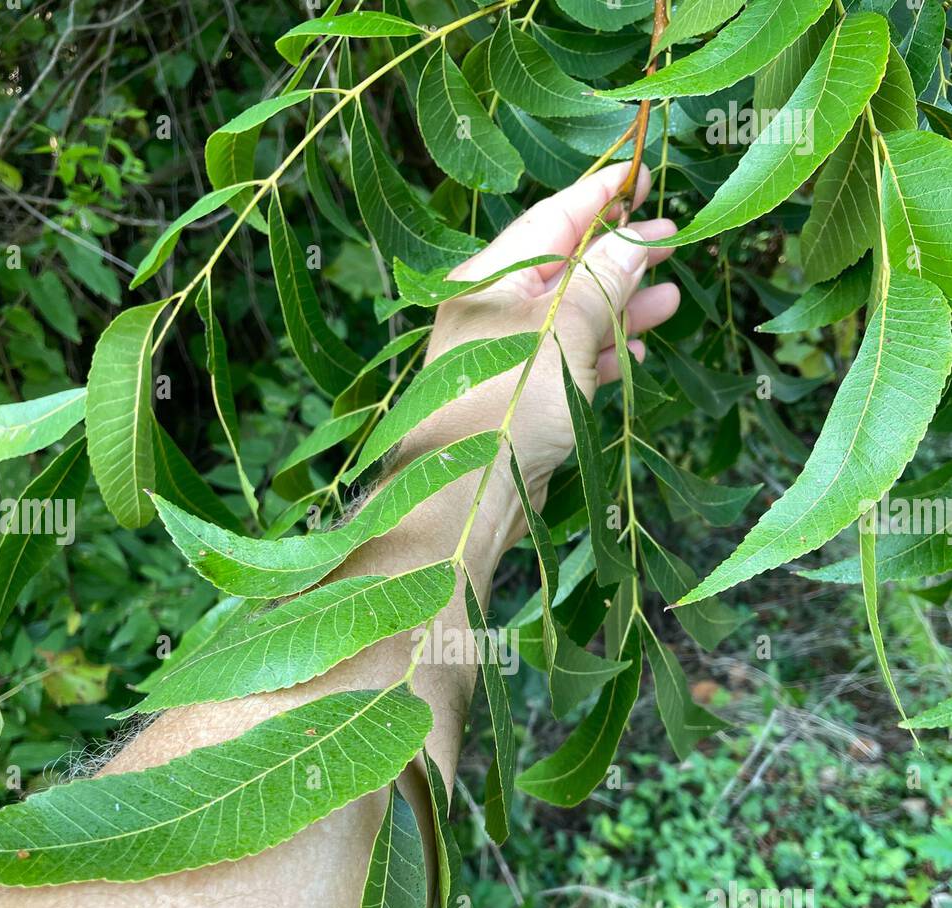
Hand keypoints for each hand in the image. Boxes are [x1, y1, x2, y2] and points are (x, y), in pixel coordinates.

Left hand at [406, 162, 680, 524]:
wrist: (467, 499)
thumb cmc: (506, 408)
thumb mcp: (564, 332)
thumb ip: (603, 281)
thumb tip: (636, 239)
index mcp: (490, 278)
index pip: (554, 218)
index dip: (602, 197)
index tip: (643, 177)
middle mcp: (494, 310)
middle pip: (568, 267)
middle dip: (621, 256)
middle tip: (673, 243)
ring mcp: (507, 356)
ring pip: (574, 317)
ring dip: (622, 308)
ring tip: (671, 300)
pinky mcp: (521, 398)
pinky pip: (568, 361)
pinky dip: (602, 354)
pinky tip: (635, 355)